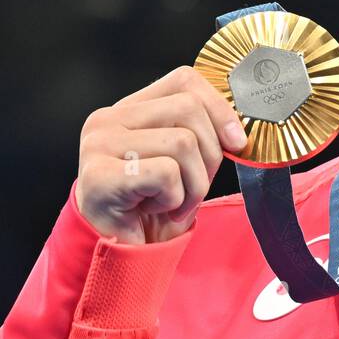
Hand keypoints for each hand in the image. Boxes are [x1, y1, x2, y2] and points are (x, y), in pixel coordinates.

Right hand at [75, 65, 247, 243]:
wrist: (122, 257)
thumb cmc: (154, 208)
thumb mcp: (184, 161)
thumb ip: (201, 132)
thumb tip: (240, 127)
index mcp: (128, 109)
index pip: (184, 80)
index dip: (219, 107)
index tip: (237, 142)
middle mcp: (107, 119)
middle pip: (189, 108)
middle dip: (209, 154)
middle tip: (193, 188)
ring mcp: (98, 145)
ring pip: (183, 142)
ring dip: (192, 184)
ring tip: (171, 202)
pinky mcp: (98, 177)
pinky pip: (166, 174)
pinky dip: (173, 199)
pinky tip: (153, 210)